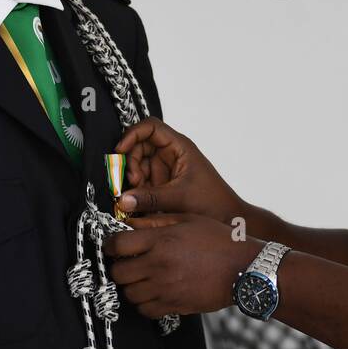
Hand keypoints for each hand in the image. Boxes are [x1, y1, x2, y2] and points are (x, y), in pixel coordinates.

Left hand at [104, 213, 262, 317]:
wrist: (244, 269)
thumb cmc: (219, 240)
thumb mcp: (189, 219)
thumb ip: (157, 221)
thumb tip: (130, 222)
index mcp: (162, 239)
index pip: (117, 244)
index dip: (110, 245)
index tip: (113, 246)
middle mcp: (159, 264)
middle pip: (118, 272)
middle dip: (118, 267)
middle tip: (126, 263)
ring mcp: (166, 288)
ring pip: (129, 293)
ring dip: (131, 286)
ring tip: (140, 278)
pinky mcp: (174, 305)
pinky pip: (145, 310)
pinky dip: (144, 303)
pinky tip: (152, 292)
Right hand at [114, 118, 247, 225]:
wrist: (227, 221)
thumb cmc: (213, 204)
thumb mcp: (179, 198)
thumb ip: (149, 198)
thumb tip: (123, 199)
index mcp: (179, 147)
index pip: (151, 127)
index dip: (133, 135)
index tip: (120, 150)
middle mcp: (171, 154)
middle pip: (139, 146)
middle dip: (131, 162)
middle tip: (132, 180)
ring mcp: (165, 169)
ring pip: (138, 165)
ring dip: (132, 177)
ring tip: (136, 194)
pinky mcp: (162, 185)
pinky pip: (142, 181)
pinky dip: (136, 190)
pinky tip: (138, 201)